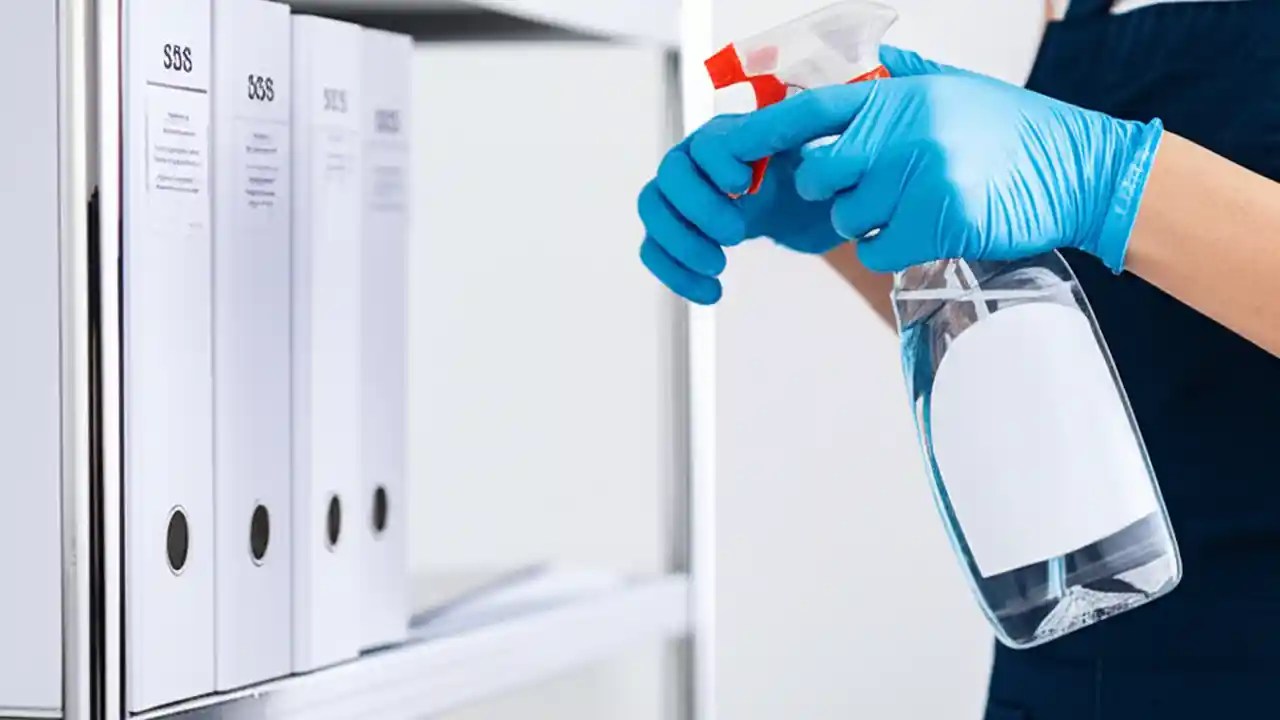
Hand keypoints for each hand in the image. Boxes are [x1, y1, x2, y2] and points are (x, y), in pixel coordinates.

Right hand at [637, 115, 843, 304]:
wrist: (810, 207)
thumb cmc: (814, 177)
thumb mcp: (824, 157)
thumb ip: (815, 154)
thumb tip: (812, 160)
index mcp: (733, 136)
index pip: (707, 143)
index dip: (718, 163)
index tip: (742, 186)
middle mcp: (699, 160)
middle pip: (671, 175)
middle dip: (699, 208)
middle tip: (736, 235)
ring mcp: (683, 196)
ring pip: (653, 210)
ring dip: (679, 243)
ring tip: (717, 267)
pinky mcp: (680, 232)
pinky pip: (655, 249)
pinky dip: (675, 273)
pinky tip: (709, 291)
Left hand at [773, 50, 1162, 273]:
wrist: (1080, 170)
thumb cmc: (1015, 132)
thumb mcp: (958, 86)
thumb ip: (905, 77)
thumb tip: (869, 59)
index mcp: (903, 94)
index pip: (814, 109)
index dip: (771, 129)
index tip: (742, 144)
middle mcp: (906, 129)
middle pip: (820, 173)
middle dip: (831, 191)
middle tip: (866, 191)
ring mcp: (921, 173)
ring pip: (847, 218)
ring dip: (868, 222)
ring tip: (912, 207)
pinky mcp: (937, 218)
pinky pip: (876, 249)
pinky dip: (888, 249)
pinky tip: (921, 232)